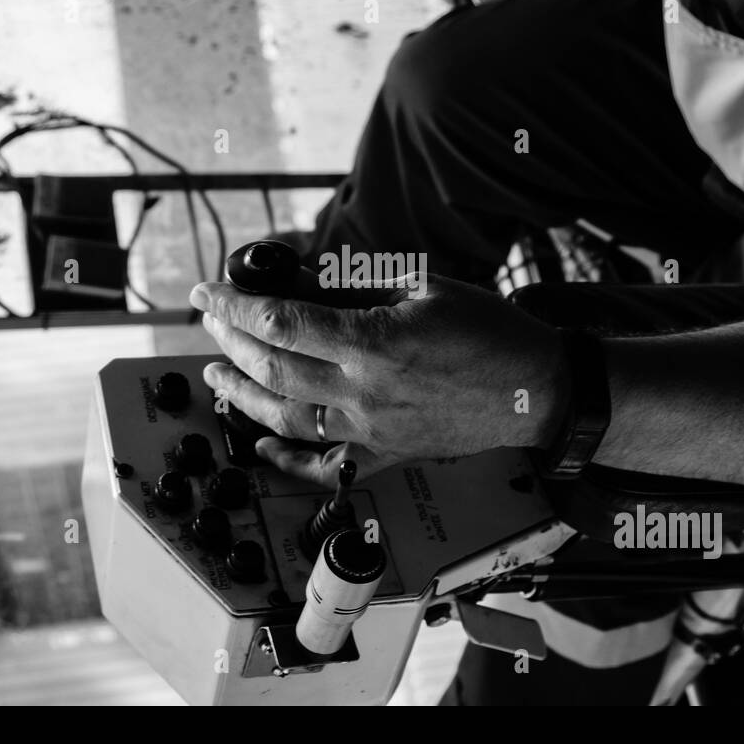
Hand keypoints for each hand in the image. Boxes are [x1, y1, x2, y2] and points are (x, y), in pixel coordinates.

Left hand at [189, 272, 569, 486]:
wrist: (536, 388)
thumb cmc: (489, 329)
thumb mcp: (422, 285)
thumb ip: (354, 284)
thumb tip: (297, 276)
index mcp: (374, 343)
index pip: (280, 323)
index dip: (234, 306)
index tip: (207, 293)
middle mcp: (365, 393)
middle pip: (273, 368)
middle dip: (230, 341)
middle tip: (211, 321)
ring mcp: (373, 431)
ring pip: (285, 419)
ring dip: (242, 395)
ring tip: (216, 374)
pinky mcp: (387, 454)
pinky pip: (326, 466)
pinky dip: (287, 461)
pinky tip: (261, 445)